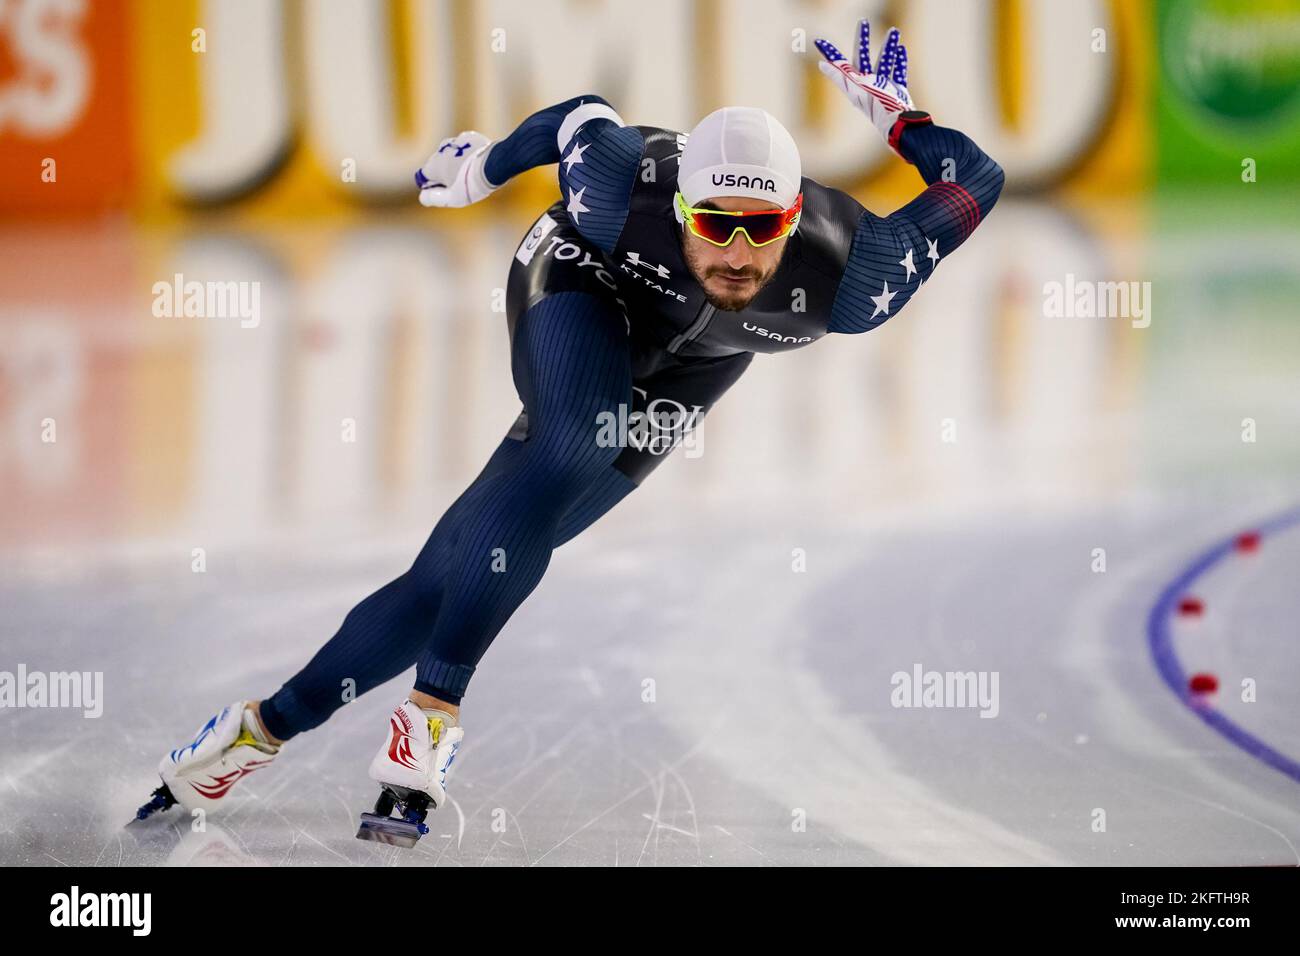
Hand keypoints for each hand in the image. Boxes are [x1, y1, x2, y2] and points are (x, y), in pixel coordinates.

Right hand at [415, 131, 497, 207]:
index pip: (424, 175)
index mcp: (433, 165)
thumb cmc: (472, 185)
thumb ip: (434, 198)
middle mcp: (440, 150)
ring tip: (470, 172)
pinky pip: (464, 146)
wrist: (494, 165)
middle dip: (444, 173)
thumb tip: (423, 197)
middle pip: (437, 163)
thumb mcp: (452, 198)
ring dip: (455, 161)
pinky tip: (477, 161)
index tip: (444, 190)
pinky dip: (468, 153)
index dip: (432, 185)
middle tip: (460, 183)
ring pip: (450, 153)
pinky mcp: (469, 137)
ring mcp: (455, 141)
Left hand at [814, 20, 917, 151]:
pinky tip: (902, 49)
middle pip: (863, 56)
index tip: (820, 41)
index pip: (840, 63)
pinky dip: (900, 61)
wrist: (895, 121)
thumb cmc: (874, 104)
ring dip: (889, 46)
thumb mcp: (854, 87)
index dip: (830, 52)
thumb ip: (838, 75)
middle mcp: (867, 83)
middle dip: (863, 39)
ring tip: (894, 31)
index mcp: (855, 83)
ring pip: (885, 61)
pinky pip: (898, 72)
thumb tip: (820, 64)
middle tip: (863, 22)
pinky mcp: (898, 91)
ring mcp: (883, 87)